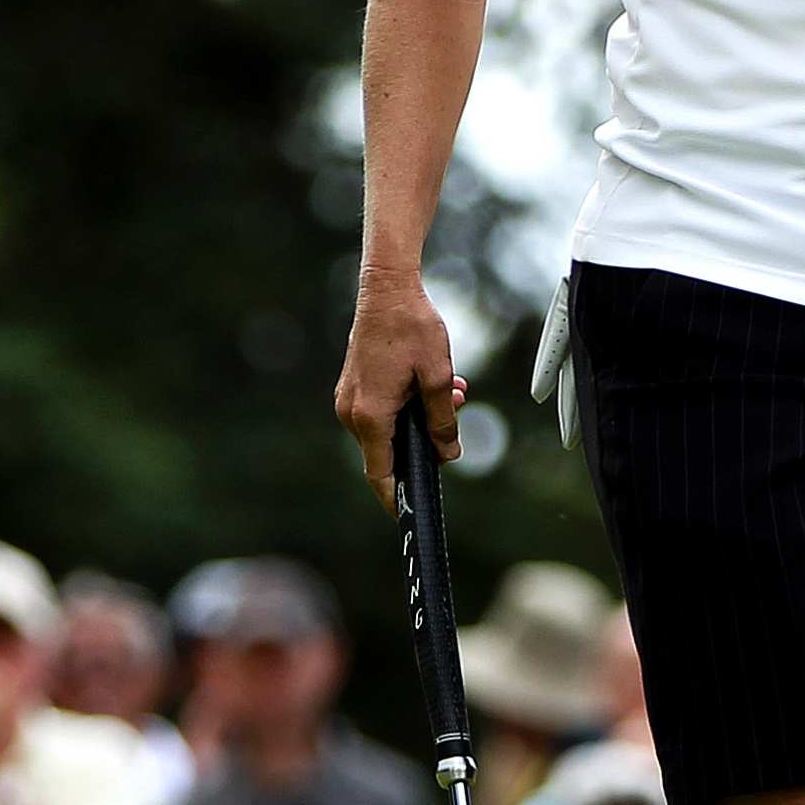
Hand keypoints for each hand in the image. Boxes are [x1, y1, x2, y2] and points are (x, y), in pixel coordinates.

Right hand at [334, 265, 466, 514]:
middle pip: (389, 451)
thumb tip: (448, 453)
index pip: (380, 474)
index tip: (409, 514)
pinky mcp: (355, 388)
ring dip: (422, 419)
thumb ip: (443, 421)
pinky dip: (409, 406)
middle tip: (454, 424)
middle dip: (425, 444)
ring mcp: (350, 400)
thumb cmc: (411, 327)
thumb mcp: (438, 377)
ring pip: (390, 428)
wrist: (387, 290)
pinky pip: (383, 411)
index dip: (397, 498)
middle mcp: (352, 412)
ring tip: (453, 392)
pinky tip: (435, 384)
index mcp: (370, 416)